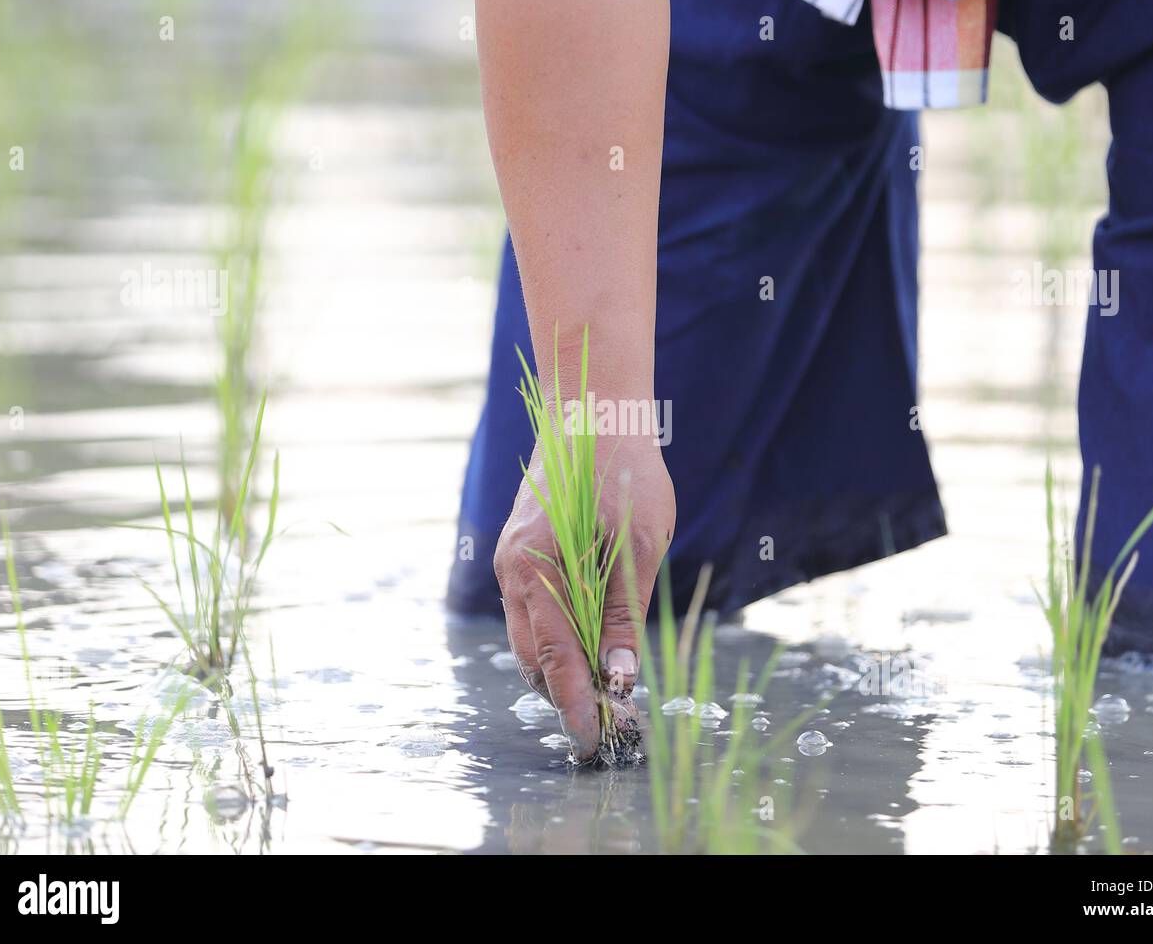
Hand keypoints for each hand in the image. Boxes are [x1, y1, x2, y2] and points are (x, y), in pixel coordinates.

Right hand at [494, 429, 674, 759]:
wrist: (593, 408)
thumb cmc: (625, 469)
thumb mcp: (640, 544)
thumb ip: (625, 613)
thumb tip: (622, 676)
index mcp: (539, 569)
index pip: (556, 660)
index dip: (576, 705)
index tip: (594, 743)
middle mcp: (514, 571)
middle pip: (534, 657)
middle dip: (566, 694)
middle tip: (609, 722)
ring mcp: (513, 561)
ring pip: (530, 638)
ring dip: (563, 667)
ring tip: (605, 690)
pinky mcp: (522, 553)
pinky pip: (534, 611)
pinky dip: (558, 636)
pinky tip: (591, 644)